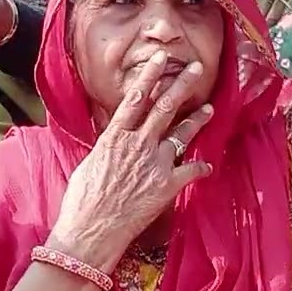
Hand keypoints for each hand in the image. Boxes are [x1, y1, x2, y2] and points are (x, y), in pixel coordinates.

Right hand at [49, 51, 215, 272]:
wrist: (91, 231)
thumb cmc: (81, 201)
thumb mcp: (89, 164)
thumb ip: (107, 147)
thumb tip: (112, 138)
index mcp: (115, 137)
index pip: (136, 98)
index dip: (150, 75)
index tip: (161, 58)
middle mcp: (138, 145)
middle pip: (164, 107)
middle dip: (182, 84)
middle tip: (196, 68)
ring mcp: (155, 164)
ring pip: (182, 134)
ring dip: (197, 118)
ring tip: (210, 107)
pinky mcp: (167, 186)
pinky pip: (191, 171)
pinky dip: (201, 167)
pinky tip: (208, 165)